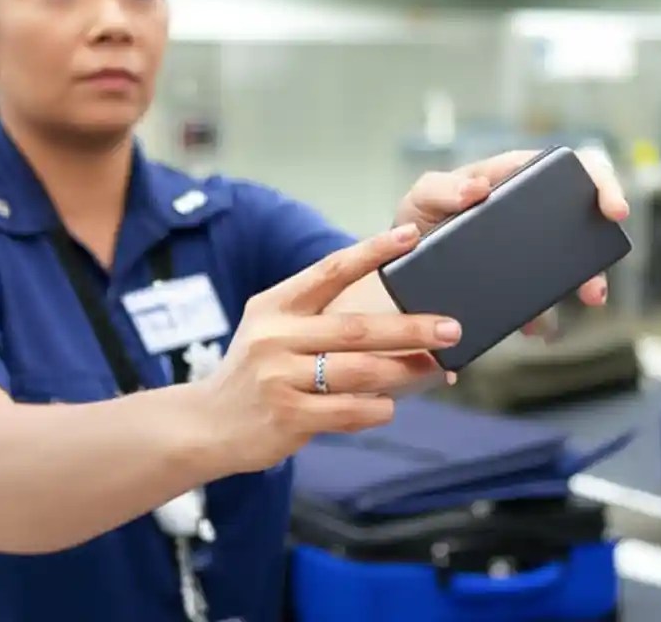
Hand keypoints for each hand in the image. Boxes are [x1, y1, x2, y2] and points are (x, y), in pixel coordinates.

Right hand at [203, 224, 459, 474]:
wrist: (208, 425)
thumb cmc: (257, 372)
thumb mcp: (272, 329)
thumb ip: (318, 316)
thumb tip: (392, 311)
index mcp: (275, 305)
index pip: (330, 270)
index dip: (373, 251)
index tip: (412, 235)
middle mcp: (274, 336)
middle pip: (358, 328)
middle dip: (412, 328)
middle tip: (452, 327)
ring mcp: (279, 377)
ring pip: (360, 371)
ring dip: (405, 372)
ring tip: (435, 369)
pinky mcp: (288, 416)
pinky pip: (348, 410)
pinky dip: (377, 409)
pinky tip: (389, 406)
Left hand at [393, 148, 629, 331]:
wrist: (401, 266)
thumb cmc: (420, 217)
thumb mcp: (424, 197)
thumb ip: (441, 188)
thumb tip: (479, 190)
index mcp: (517, 179)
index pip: (574, 168)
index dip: (601, 182)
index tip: (613, 211)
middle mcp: (533, 212)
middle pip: (583, 224)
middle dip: (595, 258)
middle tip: (593, 289)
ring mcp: (531, 249)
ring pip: (570, 268)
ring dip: (576, 291)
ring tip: (557, 316)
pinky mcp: (519, 282)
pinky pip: (542, 299)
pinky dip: (540, 318)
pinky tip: (531, 330)